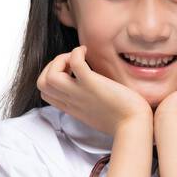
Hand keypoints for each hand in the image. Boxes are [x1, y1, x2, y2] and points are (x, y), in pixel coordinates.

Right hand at [37, 45, 152, 135]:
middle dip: (52, 66)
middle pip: (41, 83)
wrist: (135, 125)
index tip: (70, 72)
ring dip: (59, 60)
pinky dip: (76, 52)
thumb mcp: (96, 112)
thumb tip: (89, 89)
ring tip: (77, 57)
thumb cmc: (122, 119)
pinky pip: (75, 63)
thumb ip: (87, 101)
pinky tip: (86, 51)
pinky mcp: (92, 85)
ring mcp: (80, 93)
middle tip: (71, 63)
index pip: (45, 92)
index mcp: (71, 107)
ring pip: (49, 76)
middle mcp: (71, 100)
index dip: (52, 76)